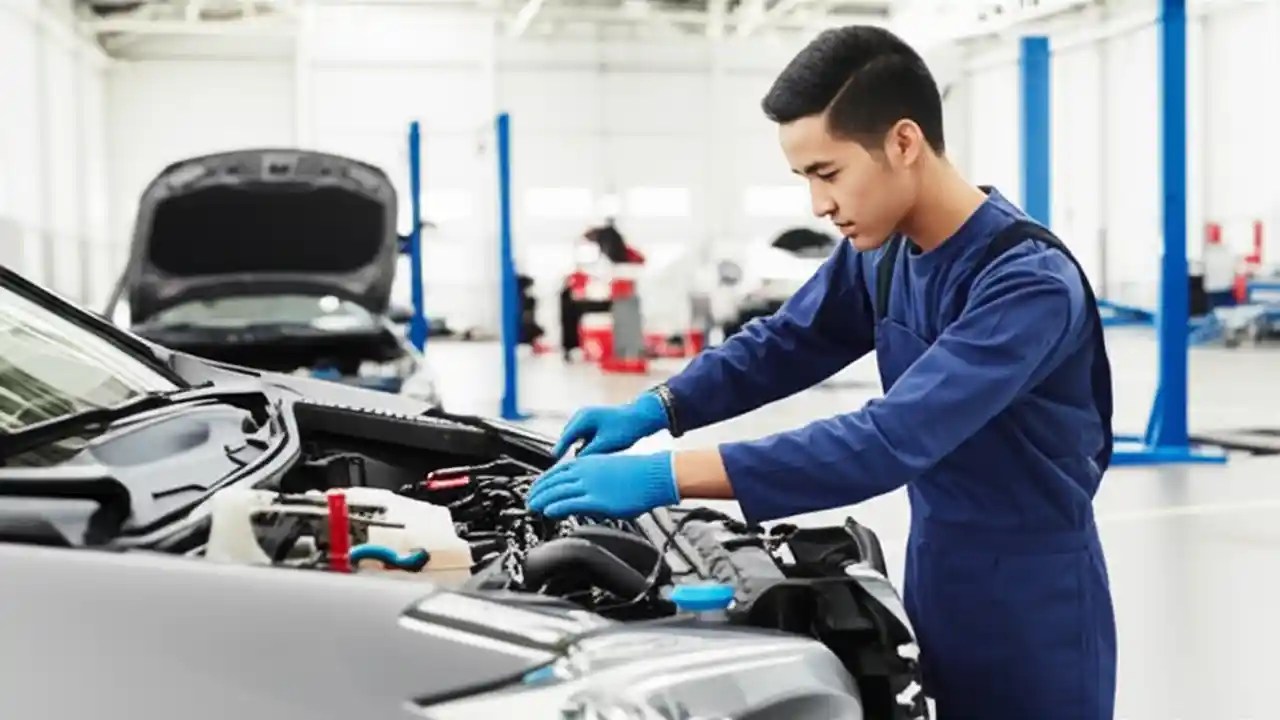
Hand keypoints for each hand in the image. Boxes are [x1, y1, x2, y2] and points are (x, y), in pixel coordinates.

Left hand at [526, 452, 678, 518]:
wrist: (653, 474)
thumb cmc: (636, 473)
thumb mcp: (608, 468)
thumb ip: (591, 476)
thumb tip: (584, 487)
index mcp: (587, 462)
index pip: (557, 470)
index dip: (543, 481)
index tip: (535, 488)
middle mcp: (585, 471)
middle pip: (553, 481)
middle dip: (537, 491)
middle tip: (529, 500)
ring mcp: (590, 485)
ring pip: (558, 492)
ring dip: (542, 500)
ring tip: (532, 507)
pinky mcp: (597, 500)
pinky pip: (571, 503)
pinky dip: (557, 506)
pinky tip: (548, 511)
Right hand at [552, 392, 668, 457]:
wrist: (643, 416)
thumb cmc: (626, 429)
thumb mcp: (606, 444)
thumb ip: (588, 454)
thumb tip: (575, 465)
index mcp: (583, 419)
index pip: (565, 438)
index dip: (559, 452)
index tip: (553, 465)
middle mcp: (582, 416)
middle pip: (568, 439)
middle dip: (568, 452)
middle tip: (566, 470)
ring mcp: (587, 419)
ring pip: (577, 439)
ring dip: (579, 450)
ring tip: (586, 464)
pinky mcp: (594, 424)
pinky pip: (584, 438)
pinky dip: (586, 447)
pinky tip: (596, 456)